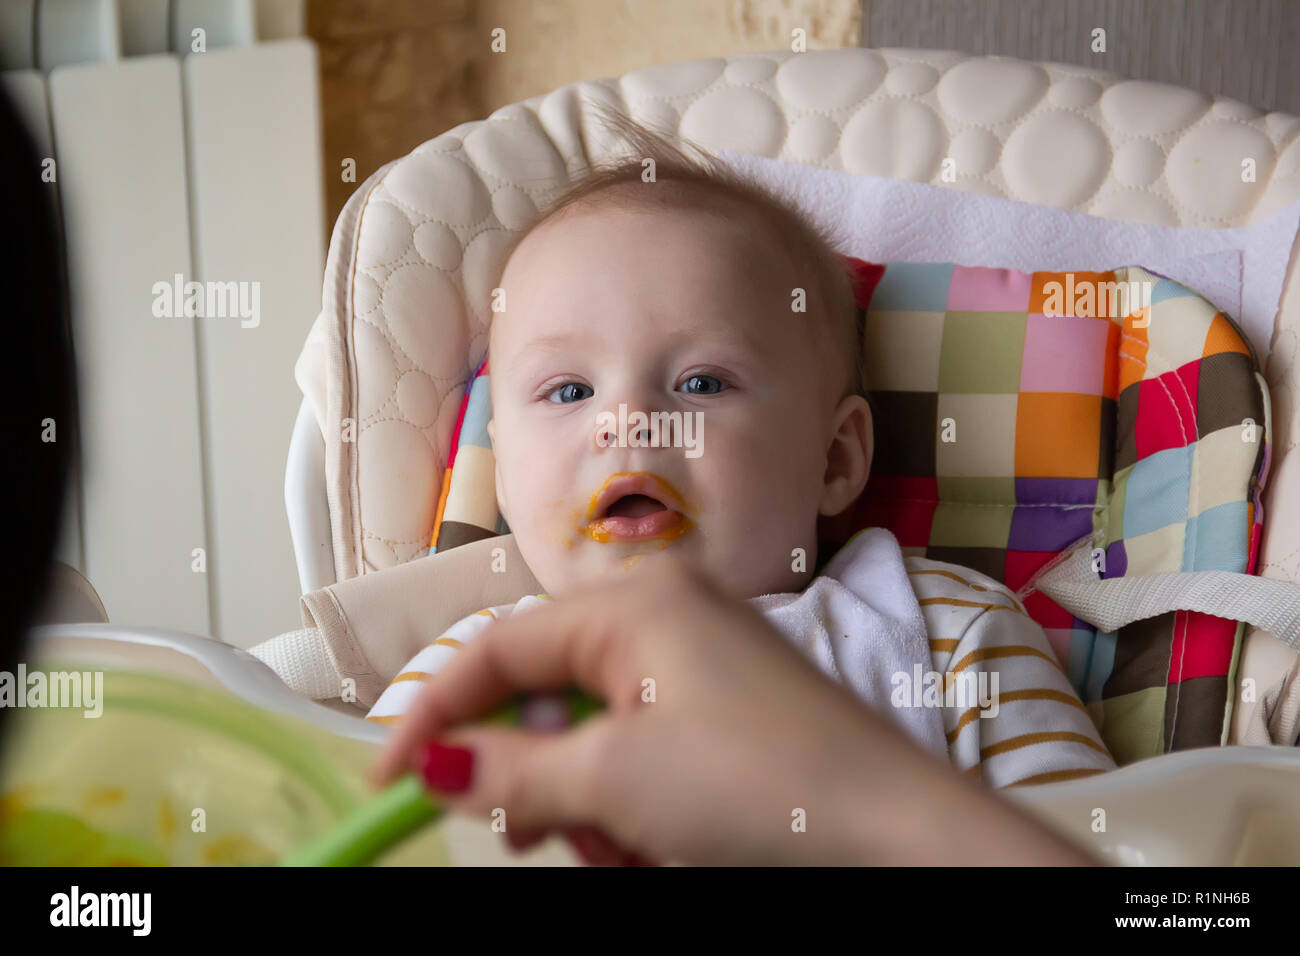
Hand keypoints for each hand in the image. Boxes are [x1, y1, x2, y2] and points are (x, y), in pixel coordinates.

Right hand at [370, 557, 1096, 865]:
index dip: (431, 712)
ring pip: (590, 731)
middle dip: (528, 770)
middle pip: (542, 688)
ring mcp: (700, 660)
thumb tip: (436, 765)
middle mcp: (664, 613)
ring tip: (621, 847)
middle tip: (530, 834)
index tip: (389, 779)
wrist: (895, 832)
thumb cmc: (759, 784)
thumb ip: (511, 769)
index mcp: (632, 603)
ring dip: (583, 800)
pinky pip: (640, 747)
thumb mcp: (614, 782)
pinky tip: (656, 842)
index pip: (496, 646)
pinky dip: (628, 801)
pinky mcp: (726, 709)